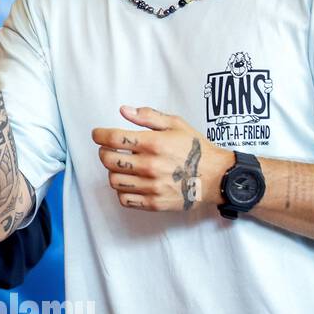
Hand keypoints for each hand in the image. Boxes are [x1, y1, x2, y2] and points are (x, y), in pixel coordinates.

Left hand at [91, 106, 234, 211]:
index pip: (113, 138)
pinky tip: (130, 182)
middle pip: (108, 160)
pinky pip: (124, 199)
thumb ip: (148, 116)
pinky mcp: (154, 203)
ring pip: (113, 180)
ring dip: (113, 172)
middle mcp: (150, 165)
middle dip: (103, 152)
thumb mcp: (176, 124)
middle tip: (109, 149)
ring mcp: (151, 186)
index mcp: (154, 144)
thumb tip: (124, 110)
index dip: (99, 135)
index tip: (97, 134)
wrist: (216, 177)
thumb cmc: (196, 149)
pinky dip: (122, 191)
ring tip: (122, 166)